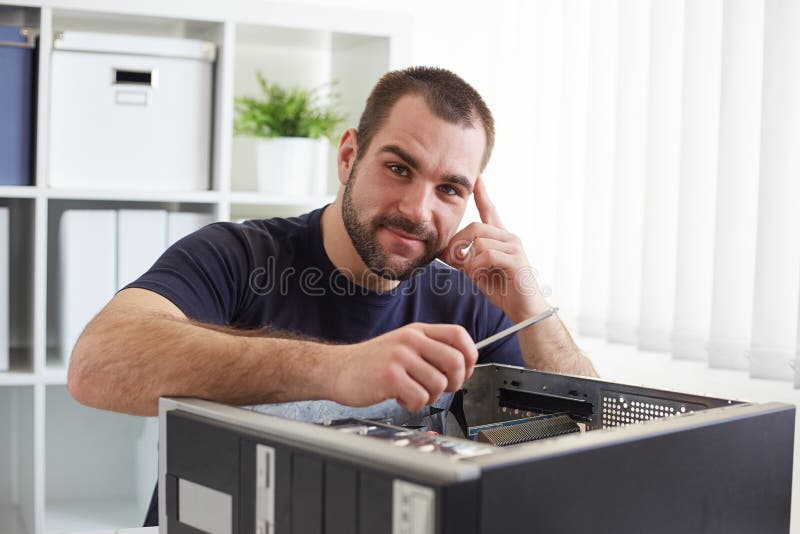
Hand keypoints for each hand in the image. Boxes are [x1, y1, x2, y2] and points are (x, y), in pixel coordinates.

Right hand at [330, 323, 478, 412]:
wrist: (337, 369)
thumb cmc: (371, 362)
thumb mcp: (402, 345)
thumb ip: (430, 350)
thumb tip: (463, 365)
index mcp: (417, 331)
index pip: (459, 334)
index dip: (470, 355)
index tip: (464, 370)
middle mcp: (410, 340)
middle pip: (456, 361)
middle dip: (454, 382)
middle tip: (439, 388)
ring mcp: (400, 357)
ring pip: (439, 384)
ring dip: (429, 397)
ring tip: (411, 392)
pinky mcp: (390, 376)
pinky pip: (420, 397)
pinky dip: (413, 404)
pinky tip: (400, 397)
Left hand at [439, 177, 544, 322]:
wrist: (524, 310)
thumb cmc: (503, 290)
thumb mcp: (477, 272)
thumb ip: (463, 260)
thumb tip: (444, 251)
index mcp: (500, 238)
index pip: (490, 210)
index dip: (482, 194)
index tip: (477, 178)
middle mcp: (509, 237)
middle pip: (475, 226)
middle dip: (458, 242)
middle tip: (453, 260)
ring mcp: (514, 247)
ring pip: (479, 241)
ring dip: (469, 261)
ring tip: (475, 274)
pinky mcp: (516, 259)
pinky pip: (486, 255)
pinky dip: (477, 267)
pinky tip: (482, 277)